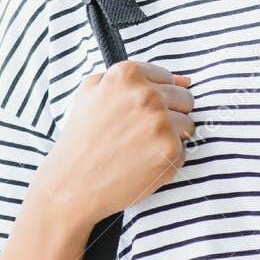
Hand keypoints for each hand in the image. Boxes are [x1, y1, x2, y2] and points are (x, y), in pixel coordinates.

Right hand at [33, 60, 194, 230]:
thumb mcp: (90, 92)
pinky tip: (142, 164)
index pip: (167, 78)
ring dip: (170, 137)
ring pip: (188, 124)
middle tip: (138, 134)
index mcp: (127, 75)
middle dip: (168, 115)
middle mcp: (147, 94)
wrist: (71, 185)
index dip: (154, 99)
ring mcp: (161, 123)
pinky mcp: (170, 151)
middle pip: (184, 99)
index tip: (136, 114)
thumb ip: (133, 76)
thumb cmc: (81, 139)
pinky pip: (183, 150)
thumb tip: (184, 79)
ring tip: (139, 149)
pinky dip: (166, 159)